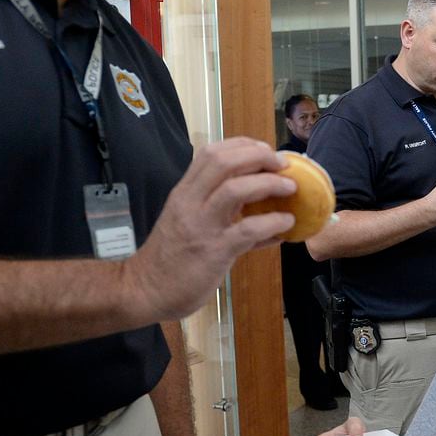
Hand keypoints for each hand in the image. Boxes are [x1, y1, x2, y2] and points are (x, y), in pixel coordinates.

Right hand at [122, 137, 296, 321]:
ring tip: (290, 188)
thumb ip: (220, 211)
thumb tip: (261, 210)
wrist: (144, 290)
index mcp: (184, 192)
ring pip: (235, 189)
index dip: (242, 145)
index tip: (265, 150)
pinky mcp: (213, 251)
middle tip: (283, 164)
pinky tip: (287, 223)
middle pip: (223, 162)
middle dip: (258, 156)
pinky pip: (247, 230)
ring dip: (269, 184)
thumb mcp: (188, 222)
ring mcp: (201, 226)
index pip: (211, 153)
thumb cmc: (169, 258)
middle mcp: (190, 203)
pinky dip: (272, 222)